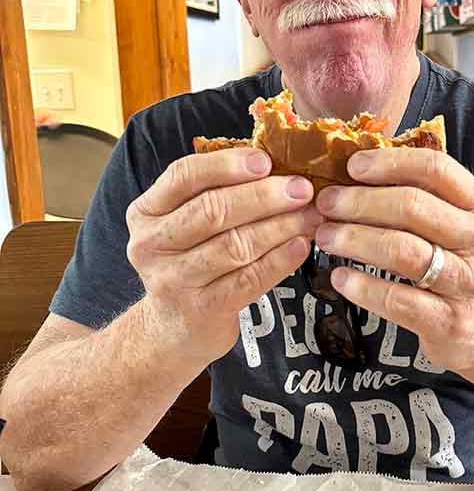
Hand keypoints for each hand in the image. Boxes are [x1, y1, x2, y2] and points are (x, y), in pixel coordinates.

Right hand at [126, 148, 321, 364]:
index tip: (266, 160)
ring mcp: (174, 280)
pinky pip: (249, 278)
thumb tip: (276, 164)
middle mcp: (152, 245)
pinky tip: (301, 246)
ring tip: (310, 216)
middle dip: (263, 196)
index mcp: (146, 211)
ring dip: (280, 226)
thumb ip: (215, 192)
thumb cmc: (189, 262)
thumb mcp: (184, 224)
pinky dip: (280, 259)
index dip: (227, 165)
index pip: (184, 176)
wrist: (173, 329)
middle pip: (213, 210)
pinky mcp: (202, 309)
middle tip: (302, 189)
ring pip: (235, 245)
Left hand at [314, 148, 473, 394]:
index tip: (353, 166)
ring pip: (402, 250)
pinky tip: (340, 278)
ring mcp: (467, 283)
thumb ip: (426, 197)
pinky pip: (397, 298)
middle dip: (360, 201)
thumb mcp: (461, 225)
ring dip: (354, 239)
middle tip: (326, 204)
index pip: (436, 169)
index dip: (389, 163)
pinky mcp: (448, 321)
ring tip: (325, 237)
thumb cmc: (463, 267)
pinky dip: (362, 286)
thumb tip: (359, 170)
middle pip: (412, 207)